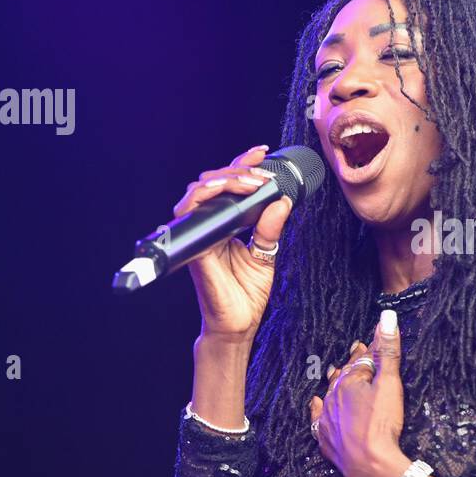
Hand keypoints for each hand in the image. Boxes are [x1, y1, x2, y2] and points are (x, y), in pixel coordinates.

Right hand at [172, 144, 294, 341]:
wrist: (238, 325)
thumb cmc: (245, 294)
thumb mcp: (266, 255)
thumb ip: (270, 228)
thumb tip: (282, 201)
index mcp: (224, 225)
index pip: (228, 186)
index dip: (242, 164)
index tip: (263, 151)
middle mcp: (208, 226)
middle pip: (211, 181)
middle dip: (237, 169)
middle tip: (263, 171)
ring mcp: (199, 235)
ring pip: (199, 192)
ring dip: (226, 180)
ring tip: (253, 181)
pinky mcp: (195, 248)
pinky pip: (193, 216)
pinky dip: (210, 199)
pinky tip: (231, 193)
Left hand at [308, 309, 407, 476]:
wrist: (369, 465)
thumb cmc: (381, 423)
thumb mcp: (390, 383)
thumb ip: (388, 350)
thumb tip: (387, 317)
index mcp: (349, 382)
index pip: (359, 360)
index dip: (365, 351)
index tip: (367, 343)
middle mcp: (333, 397)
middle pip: (342, 376)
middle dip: (349, 365)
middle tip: (354, 354)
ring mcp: (327, 419)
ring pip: (329, 395)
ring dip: (334, 384)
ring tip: (335, 374)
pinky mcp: (326, 440)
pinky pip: (318, 420)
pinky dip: (318, 410)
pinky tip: (316, 405)